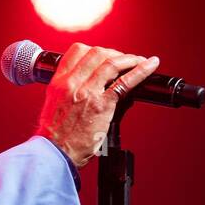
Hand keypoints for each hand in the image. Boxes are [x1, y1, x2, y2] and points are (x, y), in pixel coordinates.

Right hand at [37, 43, 159, 166]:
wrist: (54, 155)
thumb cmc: (54, 138)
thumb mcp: (54, 107)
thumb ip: (69, 94)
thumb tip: (90, 88)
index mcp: (58, 83)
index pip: (77, 51)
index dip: (95, 49)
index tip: (105, 55)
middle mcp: (72, 83)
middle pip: (97, 52)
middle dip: (114, 53)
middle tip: (124, 61)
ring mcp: (87, 93)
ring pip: (112, 62)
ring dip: (130, 59)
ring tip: (140, 61)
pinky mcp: (101, 105)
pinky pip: (125, 82)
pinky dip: (141, 71)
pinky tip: (150, 66)